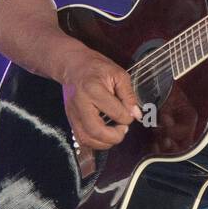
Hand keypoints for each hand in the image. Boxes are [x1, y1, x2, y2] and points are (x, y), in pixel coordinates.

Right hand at [58, 43, 142, 172]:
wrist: (72, 66)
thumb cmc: (95, 67)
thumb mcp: (118, 74)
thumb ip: (128, 95)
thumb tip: (136, 114)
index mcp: (94, 89)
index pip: (114, 112)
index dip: (127, 117)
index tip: (131, 113)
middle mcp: (81, 104)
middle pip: (96, 131)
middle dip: (114, 136)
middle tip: (123, 129)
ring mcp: (73, 114)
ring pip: (87, 139)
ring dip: (105, 143)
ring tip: (115, 133)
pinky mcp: (71, 120)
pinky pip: (81, 139)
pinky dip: (95, 143)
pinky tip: (104, 136)